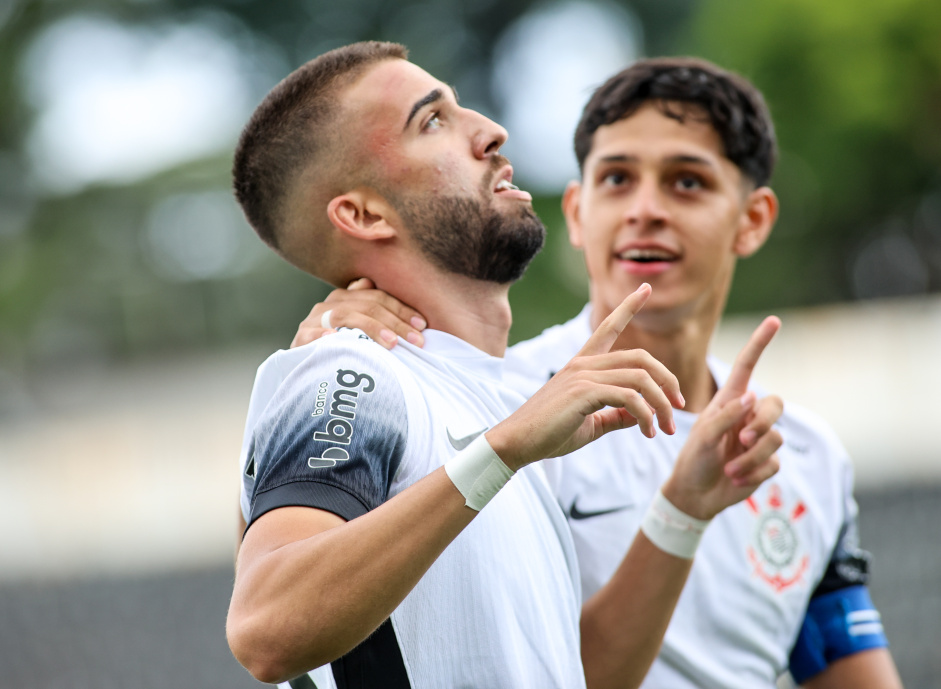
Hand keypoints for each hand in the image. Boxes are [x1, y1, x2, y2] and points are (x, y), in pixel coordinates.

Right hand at [290, 278, 426, 349]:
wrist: (304, 368)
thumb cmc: (339, 349)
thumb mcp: (358, 330)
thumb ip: (373, 313)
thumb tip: (389, 295)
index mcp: (345, 299)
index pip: (377, 297)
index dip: (401, 310)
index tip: (422, 325)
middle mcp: (329, 306)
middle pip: (366, 306)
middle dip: (395, 322)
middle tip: (416, 341)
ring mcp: (313, 321)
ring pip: (345, 316)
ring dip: (371, 328)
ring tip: (392, 343)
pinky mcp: (301, 340)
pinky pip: (312, 335)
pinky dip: (324, 336)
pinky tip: (338, 340)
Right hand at [486, 284, 684, 470]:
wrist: (516, 443)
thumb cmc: (549, 434)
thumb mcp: (591, 422)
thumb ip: (616, 414)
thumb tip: (641, 415)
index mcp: (582, 365)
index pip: (609, 326)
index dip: (629, 306)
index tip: (646, 288)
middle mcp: (583, 364)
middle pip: (640, 358)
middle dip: (668, 381)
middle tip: (679, 407)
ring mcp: (582, 375)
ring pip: (640, 378)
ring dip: (661, 404)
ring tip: (665, 429)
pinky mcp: (583, 392)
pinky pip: (630, 397)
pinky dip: (645, 415)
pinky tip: (647, 432)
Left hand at [662, 316, 783, 519]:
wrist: (696, 493)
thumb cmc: (694, 458)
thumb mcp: (703, 435)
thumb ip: (726, 416)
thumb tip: (752, 398)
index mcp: (730, 401)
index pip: (748, 366)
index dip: (759, 343)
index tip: (773, 320)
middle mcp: (748, 415)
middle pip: (775, 404)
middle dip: (762, 422)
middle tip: (742, 438)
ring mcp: (760, 438)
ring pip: (775, 437)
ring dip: (750, 457)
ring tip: (730, 468)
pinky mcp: (768, 461)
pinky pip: (773, 462)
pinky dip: (753, 472)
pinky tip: (735, 478)